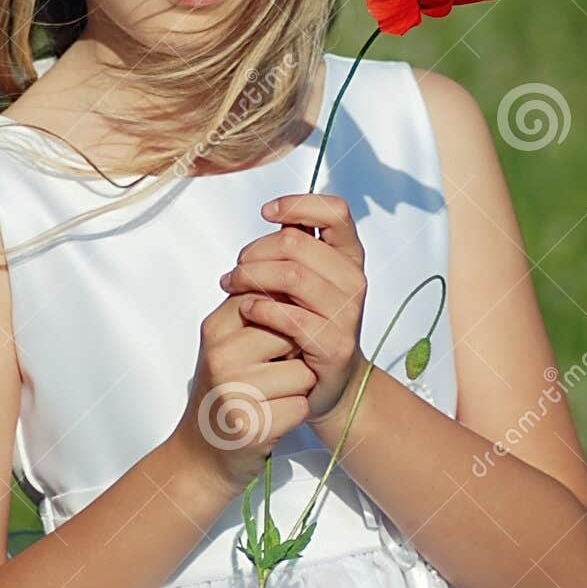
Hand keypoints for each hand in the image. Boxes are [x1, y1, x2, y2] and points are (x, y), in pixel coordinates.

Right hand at [176, 291, 316, 497]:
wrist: (201, 455)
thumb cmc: (226, 393)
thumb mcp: (230, 343)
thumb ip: (256, 309)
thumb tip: (298, 272)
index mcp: (217, 326)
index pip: (275, 297)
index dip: (293, 318)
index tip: (285, 339)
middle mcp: (220, 354)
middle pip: (294, 333)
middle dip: (297, 354)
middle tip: (276, 372)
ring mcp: (232, 390)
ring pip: (303, 372)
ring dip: (298, 387)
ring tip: (272, 397)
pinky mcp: (250, 424)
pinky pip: (301, 407)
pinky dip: (295, 414)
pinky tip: (272, 418)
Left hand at [219, 193, 369, 428]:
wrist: (325, 383)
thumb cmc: (307, 324)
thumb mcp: (304, 280)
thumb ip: (294, 249)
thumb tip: (272, 214)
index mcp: (349, 257)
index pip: (335, 212)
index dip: (299, 204)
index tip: (267, 213)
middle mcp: (354, 280)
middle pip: (297, 243)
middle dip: (255, 251)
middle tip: (236, 269)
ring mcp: (347, 313)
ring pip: (292, 276)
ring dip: (251, 278)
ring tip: (232, 287)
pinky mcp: (333, 344)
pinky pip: (290, 317)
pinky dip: (261, 309)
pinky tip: (246, 310)